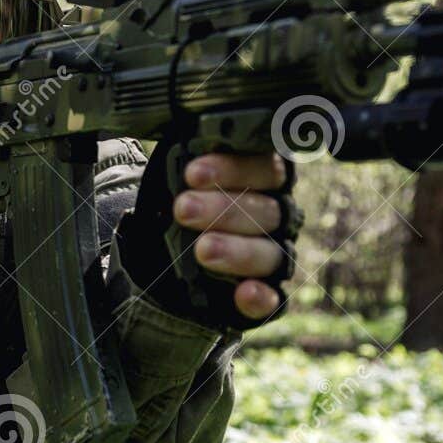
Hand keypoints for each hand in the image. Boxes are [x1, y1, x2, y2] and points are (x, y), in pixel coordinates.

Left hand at [173, 153, 290, 321]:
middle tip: (183, 209)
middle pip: (266, 210)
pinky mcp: (267, 292)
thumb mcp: (180, 171)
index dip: (231, 168)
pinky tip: (244, 293)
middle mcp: (276, 214)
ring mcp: (274, 254)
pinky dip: (262, 297)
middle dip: (223, 209)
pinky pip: (277, 298)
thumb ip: (189, 156)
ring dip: (238, 250)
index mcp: (263, 177)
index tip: (192, 173)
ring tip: (203, 250)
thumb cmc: (183, 200)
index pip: (263, 166)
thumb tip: (179, 144)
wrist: (165, 251)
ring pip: (270, 252)